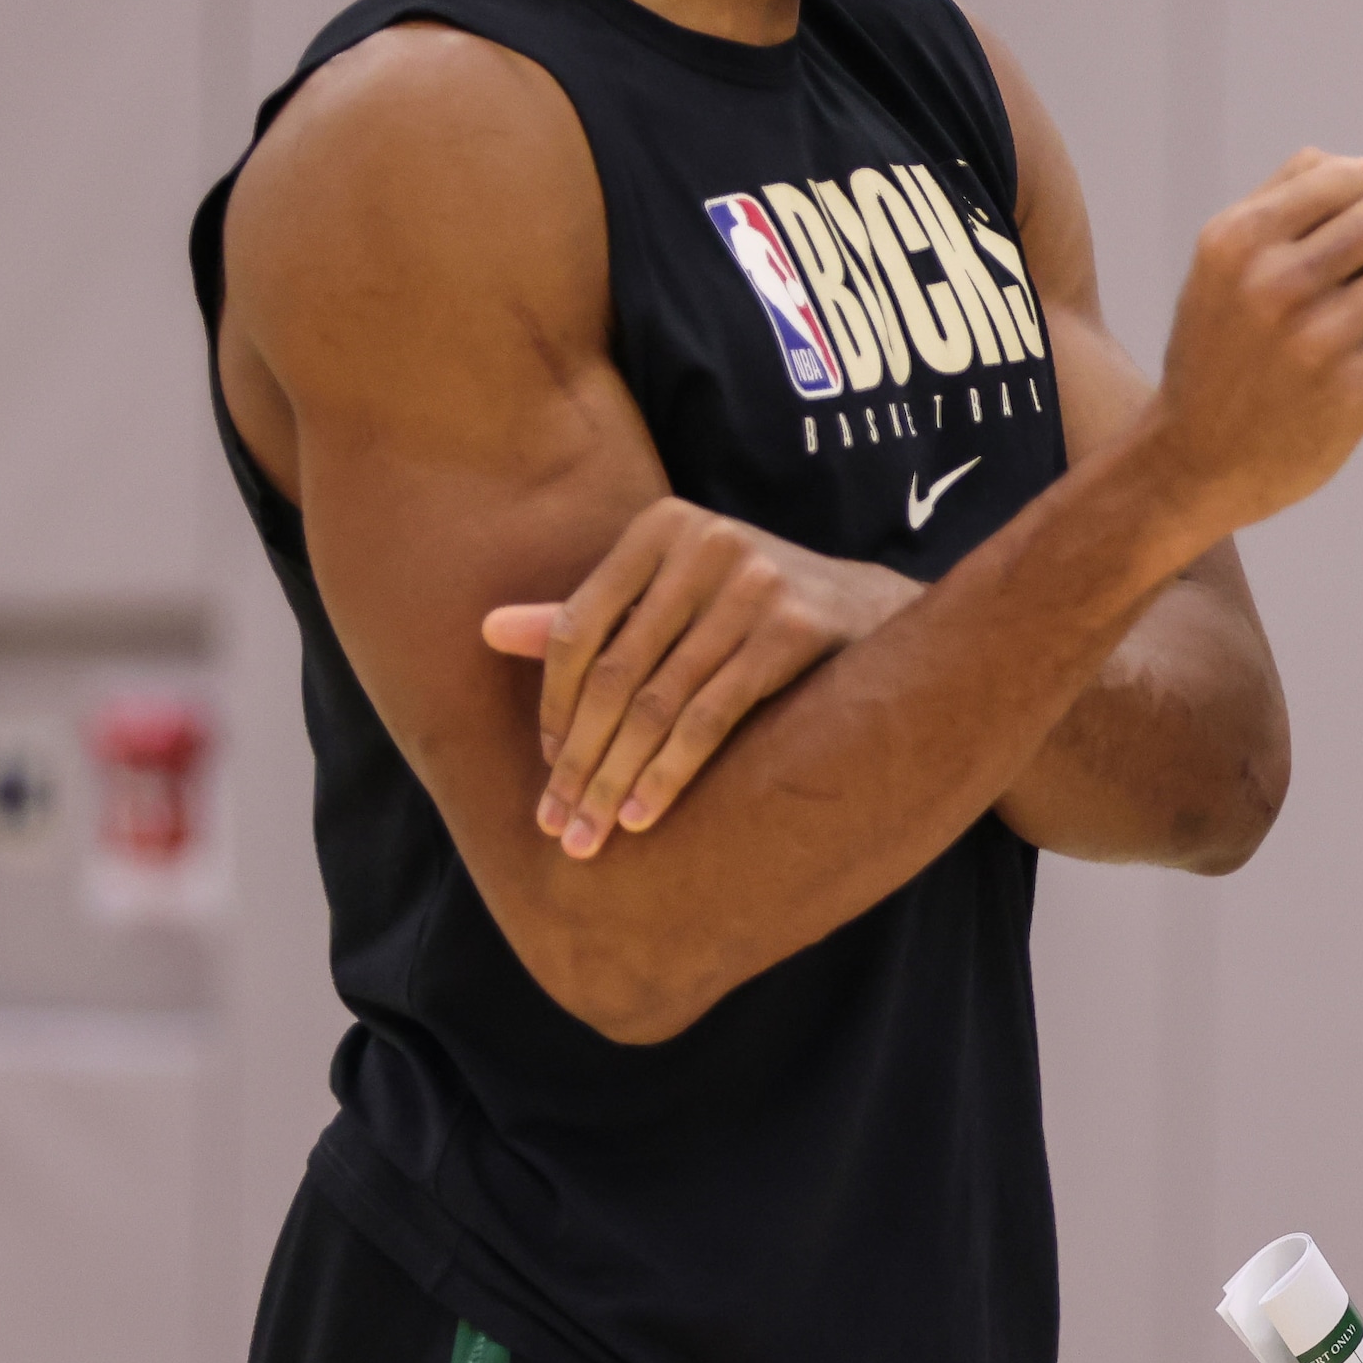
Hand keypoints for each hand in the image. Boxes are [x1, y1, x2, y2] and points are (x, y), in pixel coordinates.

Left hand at [482, 500, 912, 855]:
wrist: (875, 613)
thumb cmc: (753, 610)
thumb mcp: (672, 598)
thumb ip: (591, 614)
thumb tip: (487, 630)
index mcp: (662, 528)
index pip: (579, 628)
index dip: (555, 707)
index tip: (548, 770)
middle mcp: (705, 545)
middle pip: (614, 672)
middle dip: (579, 759)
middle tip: (555, 824)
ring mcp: (753, 585)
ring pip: (658, 702)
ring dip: (616, 779)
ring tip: (592, 835)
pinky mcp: (794, 630)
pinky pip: (710, 716)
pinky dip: (670, 772)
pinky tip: (644, 814)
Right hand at [1139, 152, 1362, 534]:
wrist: (1196, 461)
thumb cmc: (1222, 347)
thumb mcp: (1226, 260)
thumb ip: (1293, 194)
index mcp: (1237, 240)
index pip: (1348, 178)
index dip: (1359, 202)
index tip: (1338, 240)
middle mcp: (1274, 284)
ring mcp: (1317, 340)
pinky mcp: (1357, 390)